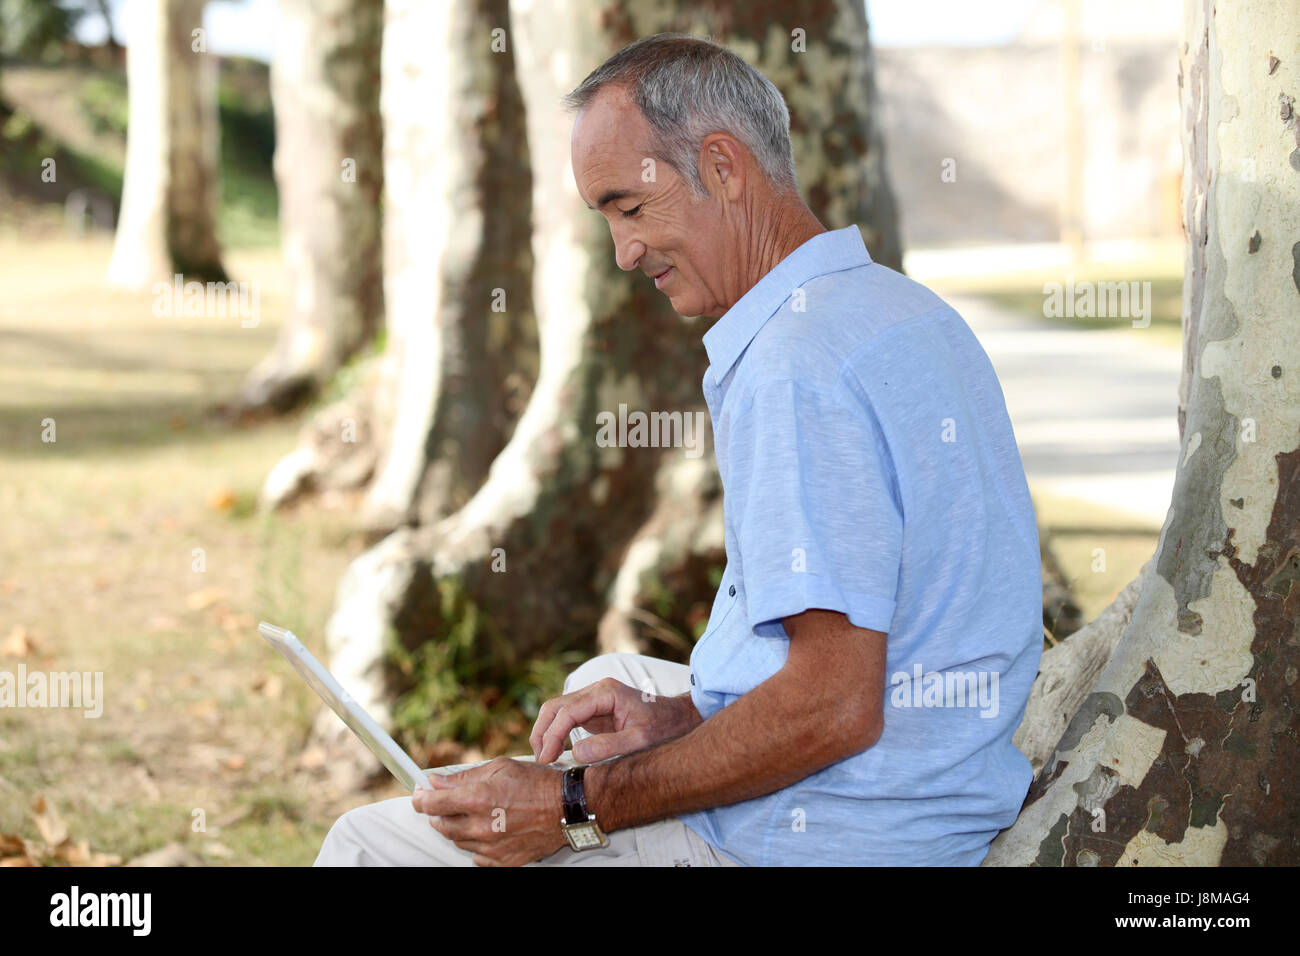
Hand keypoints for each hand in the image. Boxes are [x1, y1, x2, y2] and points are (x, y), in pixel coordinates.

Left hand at [412, 757, 565, 866]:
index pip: (431, 804)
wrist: (566, 808)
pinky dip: (478, 844)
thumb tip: (435, 781)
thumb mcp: (500, 767)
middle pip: (440, 825)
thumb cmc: (537, 783)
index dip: (420, 798)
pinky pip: (476, 856)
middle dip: (439, 813)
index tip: (419, 795)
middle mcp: (481, 826)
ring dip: (460, 827)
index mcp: (478, 798)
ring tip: (478, 813)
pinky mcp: (502, 861)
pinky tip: (491, 830)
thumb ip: (463, 776)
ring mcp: (491, 847)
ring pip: (458, 840)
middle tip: (450, 802)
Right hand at [529, 677, 698, 763]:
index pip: (568, 711)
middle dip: (543, 732)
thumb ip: (609, 746)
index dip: (552, 735)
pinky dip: (555, 732)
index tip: (546, 758)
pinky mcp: (594, 709)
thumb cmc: (664, 728)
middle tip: (540, 760)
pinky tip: (553, 751)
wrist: (680, 718)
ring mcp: (594, 699)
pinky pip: (567, 718)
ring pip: (558, 710)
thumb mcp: (640, 740)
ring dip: (546, 731)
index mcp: (606, 692)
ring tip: (543, 757)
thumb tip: (574, 753)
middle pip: (556, 706)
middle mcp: (597, 690)